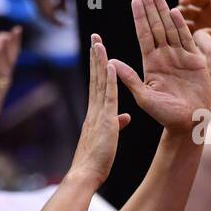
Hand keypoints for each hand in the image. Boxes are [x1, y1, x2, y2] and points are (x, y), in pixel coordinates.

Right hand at [70, 35, 128, 187]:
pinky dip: (108, 80)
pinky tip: (110, 65)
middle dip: (96, 56)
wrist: (86, 173)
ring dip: (99, 62)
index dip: (98, 66)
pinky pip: (107, 96)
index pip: (97, 84)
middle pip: (95, 77)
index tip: (99, 50)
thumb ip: (115, 123)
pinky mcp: (104, 120)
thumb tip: (124, 117)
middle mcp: (94, 108)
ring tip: (99, 42)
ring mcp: (97, 113)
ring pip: (99, 82)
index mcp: (96, 112)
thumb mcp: (109, 136)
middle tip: (95, 37)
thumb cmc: (96, 159)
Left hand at [111, 0, 210, 131]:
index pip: (144, 35)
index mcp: (151, 64)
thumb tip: (112, 62)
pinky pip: (188, 39)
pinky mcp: (196, 61)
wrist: (189, 123)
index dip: (139, 18)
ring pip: (171, 29)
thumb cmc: (165, 115)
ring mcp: (180, 57)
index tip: (134, 1)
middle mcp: (165, 57)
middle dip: (150, 8)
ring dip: (164, 11)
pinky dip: (182, 26)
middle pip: (156, 27)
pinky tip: (176, 11)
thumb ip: (130, 78)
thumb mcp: (144, 97)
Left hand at [193, 24, 210, 107]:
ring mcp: (203, 79)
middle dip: (201, 47)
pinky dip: (208, 78)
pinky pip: (202, 81)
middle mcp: (203, 63)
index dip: (206, 33)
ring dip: (204, 63)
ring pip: (197, 67)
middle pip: (193, 50)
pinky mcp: (206, 92)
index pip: (198, 35)